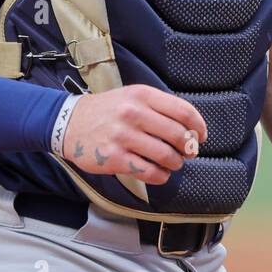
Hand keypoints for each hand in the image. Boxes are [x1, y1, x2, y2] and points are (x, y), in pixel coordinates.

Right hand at [62, 84, 206, 184]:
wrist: (69, 123)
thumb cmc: (108, 110)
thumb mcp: (132, 96)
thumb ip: (159, 108)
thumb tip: (190, 128)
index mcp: (142, 95)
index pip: (183, 111)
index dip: (198, 126)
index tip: (201, 136)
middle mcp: (133, 113)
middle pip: (178, 135)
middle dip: (188, 148)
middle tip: (188, 153)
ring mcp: (123, 136)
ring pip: (166, 156)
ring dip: (175, 163)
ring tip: (172, 164)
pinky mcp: (114, 158)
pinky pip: (149, 172)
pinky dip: (161, 176)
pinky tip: (160, 173)